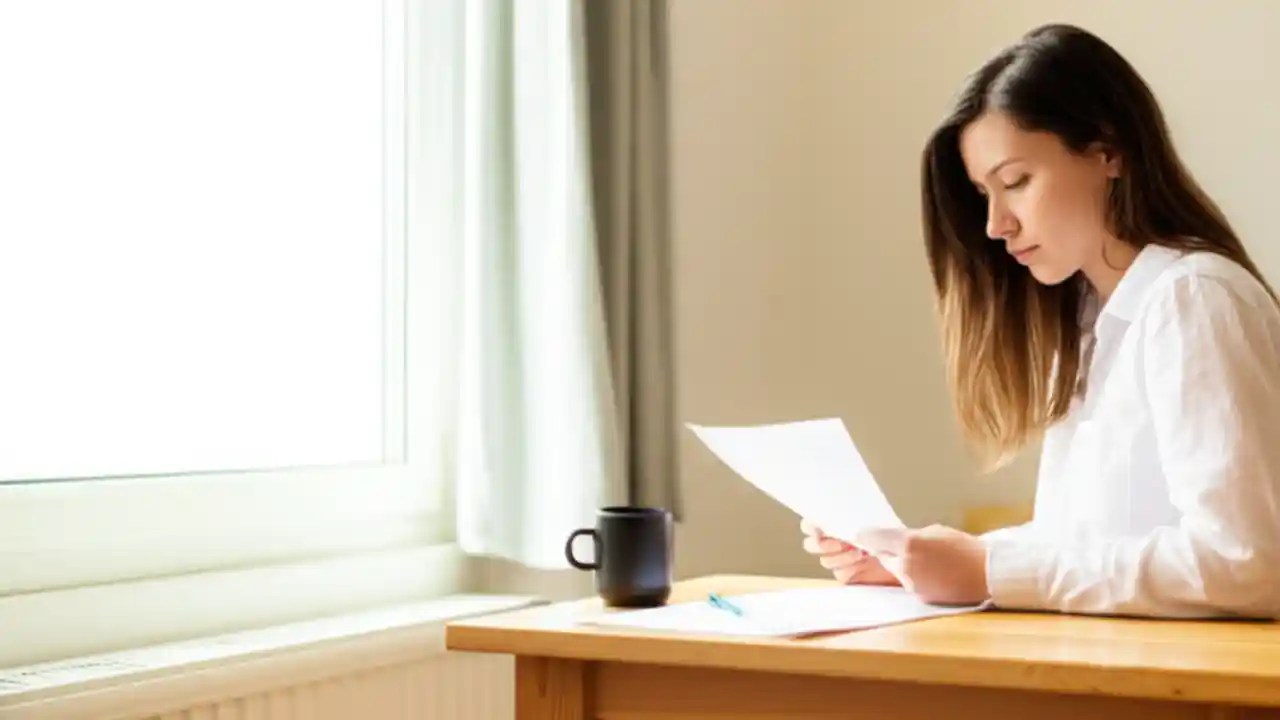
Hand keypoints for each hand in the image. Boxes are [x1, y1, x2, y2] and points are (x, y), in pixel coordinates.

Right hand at [800, 518, 900, 585]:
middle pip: (812, 544)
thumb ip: (869, 530)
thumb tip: (855, 533)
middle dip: (822, 544)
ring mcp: (843, 560)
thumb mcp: (886, 528)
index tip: (820, 528)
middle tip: (841, 542)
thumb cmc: (900, 540)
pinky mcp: (851, 577)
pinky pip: (839, 575)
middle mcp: (837, 542)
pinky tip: (862, 564)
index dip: (811, 526)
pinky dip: (848, 569)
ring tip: (859, 553)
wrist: (915, 561)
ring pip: (826, 561)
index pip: (812, 524)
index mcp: (840, 524)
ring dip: (840, 557)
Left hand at [854, 524, 988, 604]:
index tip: (862, 535)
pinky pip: (908, 583)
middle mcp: (905, 566)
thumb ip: (910, 536)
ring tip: (925, 560)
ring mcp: (911, 584)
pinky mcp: (920, 597)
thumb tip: (893, 540)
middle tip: (898, 545)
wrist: (988, 574)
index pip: (873, 539)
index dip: (866, 536)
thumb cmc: (965, 548)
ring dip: (901, 565)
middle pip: (882, 556)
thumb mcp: (935, 532)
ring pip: (895, 571)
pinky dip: (914, 577)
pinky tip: (933, 573)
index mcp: (908, 544)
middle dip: (886, 551)